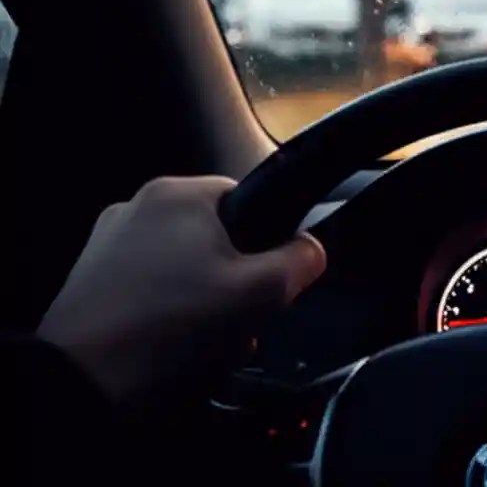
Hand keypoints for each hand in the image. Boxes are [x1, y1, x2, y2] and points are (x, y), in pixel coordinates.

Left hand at [38, 176, 326, 405]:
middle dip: (235, 281)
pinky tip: (171, 347)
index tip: (269, 285)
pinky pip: (150, 287)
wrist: (83, 384)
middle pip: (216, 238)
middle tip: (240, 323)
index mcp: (180, 193)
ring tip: (205, 344)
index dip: (270, 245)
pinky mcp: (89, 281)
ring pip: (184, 266)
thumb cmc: (174, 327)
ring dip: (204, 301)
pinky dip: (168, 312)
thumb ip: (301, 261)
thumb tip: (311, 248)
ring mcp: (106, 243)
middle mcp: (137, 205)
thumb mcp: (261, 294)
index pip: (250, 201)